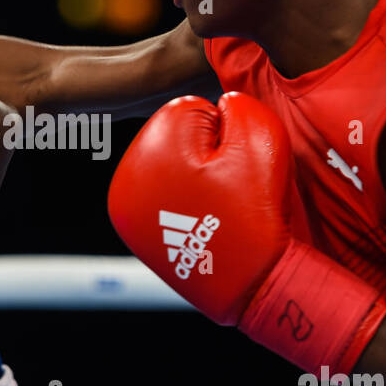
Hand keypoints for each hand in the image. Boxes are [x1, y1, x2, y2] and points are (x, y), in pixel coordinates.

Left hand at [108, 92, 385, 373]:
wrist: (252, 282)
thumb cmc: (258, 208)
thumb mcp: (260, 135)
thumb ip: (236, 103)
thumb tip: (217, 105)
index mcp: (151, 145)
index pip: (193, 109)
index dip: (226, 132)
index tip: (235, 165)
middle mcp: (126, 174)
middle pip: (175, 139)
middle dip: (204, 153)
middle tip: (228, 188)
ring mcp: (124, 206)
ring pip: (168, 166)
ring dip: (192, 176)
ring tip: (217, 206)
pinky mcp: (133, 229)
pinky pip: (162, 196)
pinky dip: (181, 203)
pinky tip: (202, 221)